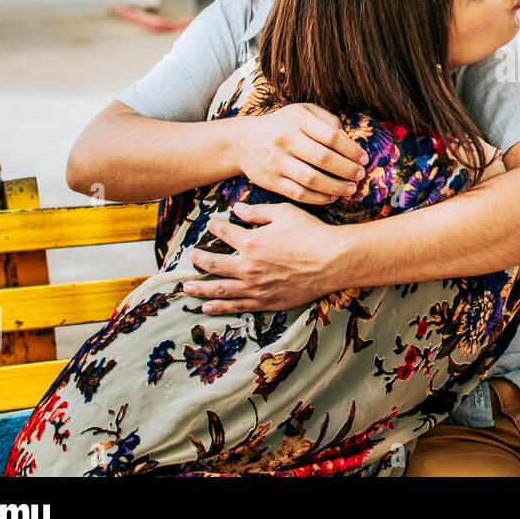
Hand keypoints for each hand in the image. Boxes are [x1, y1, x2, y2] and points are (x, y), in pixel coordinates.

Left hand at [183, 201, 343, 312]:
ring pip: (219, 290)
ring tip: (186, 289)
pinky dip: (220, 307)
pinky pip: (237, 306)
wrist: (332, 261)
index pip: (224, 233)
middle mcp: (247, 266)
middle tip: (191, 257)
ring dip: (200, 289)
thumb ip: (257, 212)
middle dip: (199, 260)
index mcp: (250, 242)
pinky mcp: (266, 302)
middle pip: (213, 264)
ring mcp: (255, 287)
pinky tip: (207, 308)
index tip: (212, 224)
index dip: (215, 227)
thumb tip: (236, 209)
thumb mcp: (284, 213)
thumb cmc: (311, 233)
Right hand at [230, 103, 368, 203]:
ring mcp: (277, 162)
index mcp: (297, 120)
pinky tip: (332, 197)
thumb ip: (326, 119)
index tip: (364, 159)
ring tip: (350, 189)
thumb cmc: (282, 125)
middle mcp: (285, 140)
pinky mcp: (271, 181)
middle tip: (360, 175)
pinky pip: (299, 193)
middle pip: (324, 159)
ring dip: (336, 187)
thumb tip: (347, 137)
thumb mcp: (302, 111)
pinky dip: (319, 198)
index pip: (332, 137)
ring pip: (312, 179)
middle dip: (347, 170)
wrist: (243, 142)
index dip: (352, 150)